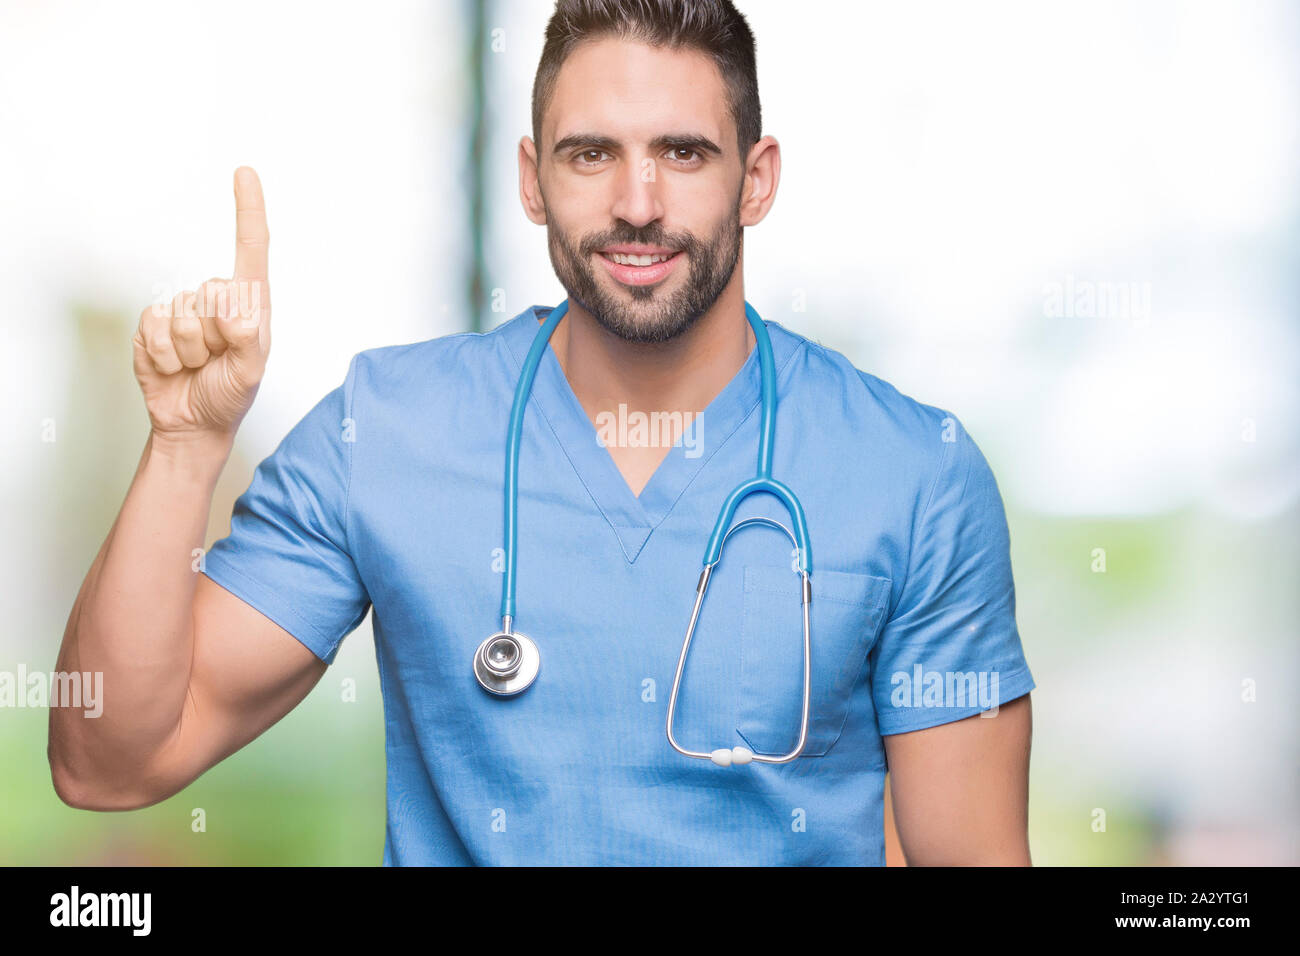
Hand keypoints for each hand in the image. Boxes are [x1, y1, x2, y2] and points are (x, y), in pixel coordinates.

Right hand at [133, 167, 271, 442]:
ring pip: (182, 314)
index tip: (244, 172)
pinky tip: (175, 367)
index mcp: (250, 305)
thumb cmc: (229, 394)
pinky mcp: (154, 323)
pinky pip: (154, 326)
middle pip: (212, 293)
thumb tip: (236, 310)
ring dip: (190, 351)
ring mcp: (184, 309)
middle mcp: (217, 299)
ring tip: (198, 366)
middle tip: (217, 360)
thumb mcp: (250, 373)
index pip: (251, 249)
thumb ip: (247, 341)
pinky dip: (165, 355)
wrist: (193, 423)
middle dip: (214, 336)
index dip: (247, 210)